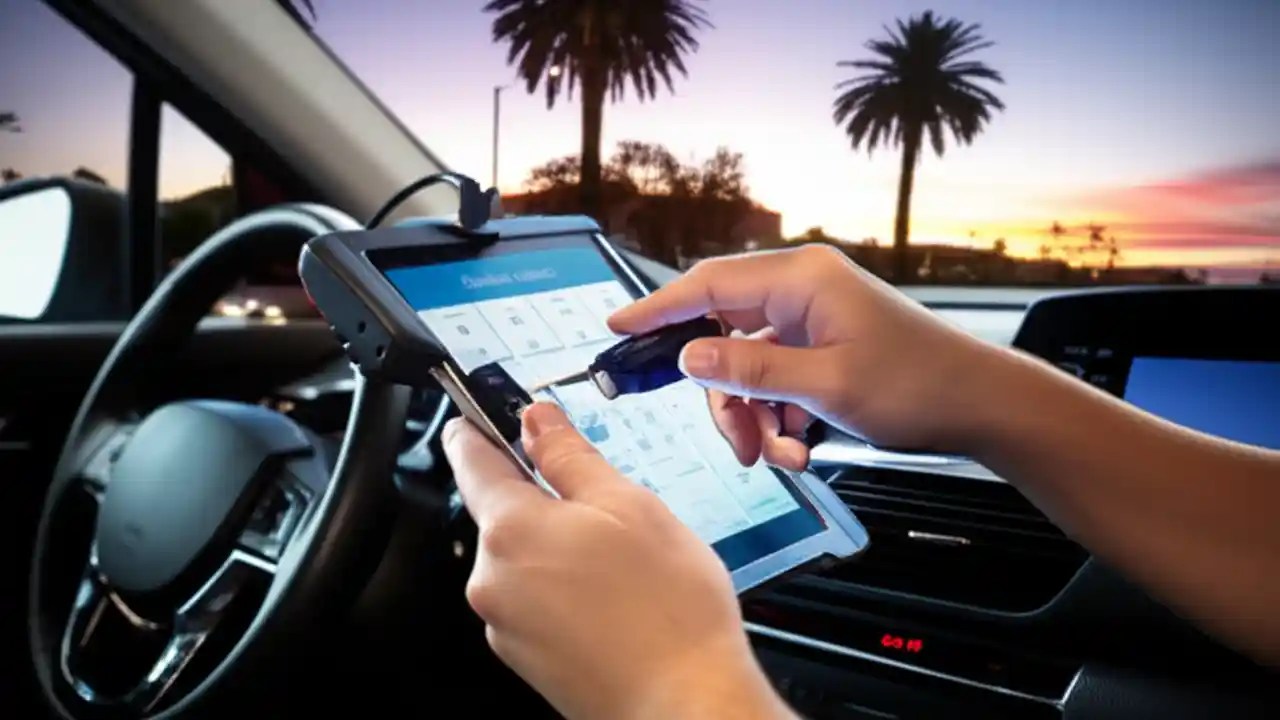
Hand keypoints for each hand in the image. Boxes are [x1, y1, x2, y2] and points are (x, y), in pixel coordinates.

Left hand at [443, 402, 793, 719]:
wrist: (684, 703)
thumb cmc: (667, 610)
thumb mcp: (627, 504)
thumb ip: (570, 455)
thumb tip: (536, 420)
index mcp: (510, 528)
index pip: (469, 458)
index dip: (478, 428)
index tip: (485, 416)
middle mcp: (492, 579)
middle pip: (502, 514)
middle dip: (546, 501)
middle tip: (607, 508)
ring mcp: (505, 624)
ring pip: (524, 560)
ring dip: (560, 548)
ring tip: (623, 566)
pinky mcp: (525, 658)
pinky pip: (536, 602)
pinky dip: (566, 591)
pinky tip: (616, 602)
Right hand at [608, 244, 994, 468]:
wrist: (980, 405)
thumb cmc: (918, 385)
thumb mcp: (826, 385)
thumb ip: (751, 370)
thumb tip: (688, 356)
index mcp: (802, 279)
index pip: (709, 285)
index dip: (659, 308)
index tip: (618, 328)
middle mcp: (802, 291)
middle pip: (725, 336)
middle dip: (726, 397)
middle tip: (739, 444)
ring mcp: (813, 319)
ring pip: (748, 367)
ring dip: (754, 415)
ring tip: (782, 455)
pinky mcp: (823, 346)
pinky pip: (776, 379)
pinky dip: (778, 415)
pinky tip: (800, 445)